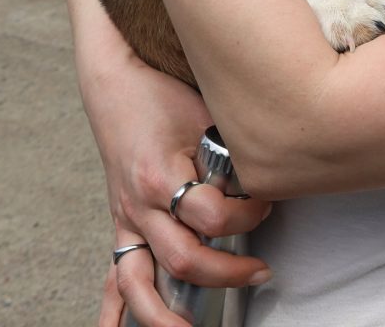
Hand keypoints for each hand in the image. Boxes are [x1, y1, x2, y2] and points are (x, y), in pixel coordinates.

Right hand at [87, 52, 272, 326]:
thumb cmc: (162, 95)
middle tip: (260, 271)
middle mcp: (140, 204)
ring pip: (138, 281)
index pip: (213, 217)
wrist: (115, 81)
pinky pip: (113, 274)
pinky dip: (115, 310)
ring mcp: (126, 218)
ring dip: (162, 314)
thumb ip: (231, 151)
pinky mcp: (121, 222)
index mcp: (162, 176)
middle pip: (183, 259)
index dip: (249, 215)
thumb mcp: (205, 115)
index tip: (267, 203)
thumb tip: (270, 177)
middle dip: (227, 273)